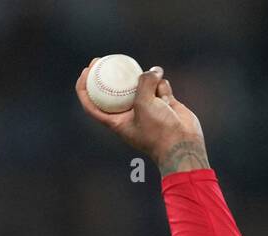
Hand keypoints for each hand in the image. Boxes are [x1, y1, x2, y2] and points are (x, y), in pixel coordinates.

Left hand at [75, 60, 208, 173]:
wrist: (183, 144)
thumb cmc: (158, 131)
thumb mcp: (145, 105)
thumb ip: (144, 85)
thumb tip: (153, 71)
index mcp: (115, 121)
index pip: (92, 104)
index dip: (84, 88)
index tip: (86, 71)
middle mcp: (128, 114)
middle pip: (112, 90)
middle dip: (108, 74)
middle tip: (105, 59)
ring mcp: (145, 107)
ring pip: (140, 84)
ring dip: (148, 82)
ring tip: (156, 92)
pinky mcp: (161, 102)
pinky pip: (159, 86)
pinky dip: (163, 87)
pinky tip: (168, 98)